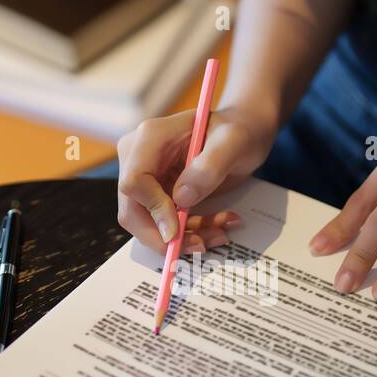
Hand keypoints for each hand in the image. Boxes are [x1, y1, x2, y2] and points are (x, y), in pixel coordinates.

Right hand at [116, 105, 274, 252]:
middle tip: (200, 245)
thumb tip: (182, 198)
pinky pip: (164, 224)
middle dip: (165, 235)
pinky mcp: (157, 194)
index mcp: (151, 137)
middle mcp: (139, 157)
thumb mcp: (233, 142)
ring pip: (149, 223)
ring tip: (219, 234)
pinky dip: (190, 232)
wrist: (243, 133)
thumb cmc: (238, 130)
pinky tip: (217, 226)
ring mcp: (146, 177)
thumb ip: (210, 166)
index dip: (153, 210)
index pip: (133, 181)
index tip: (178, 229)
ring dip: (184, 237)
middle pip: (133, 210)